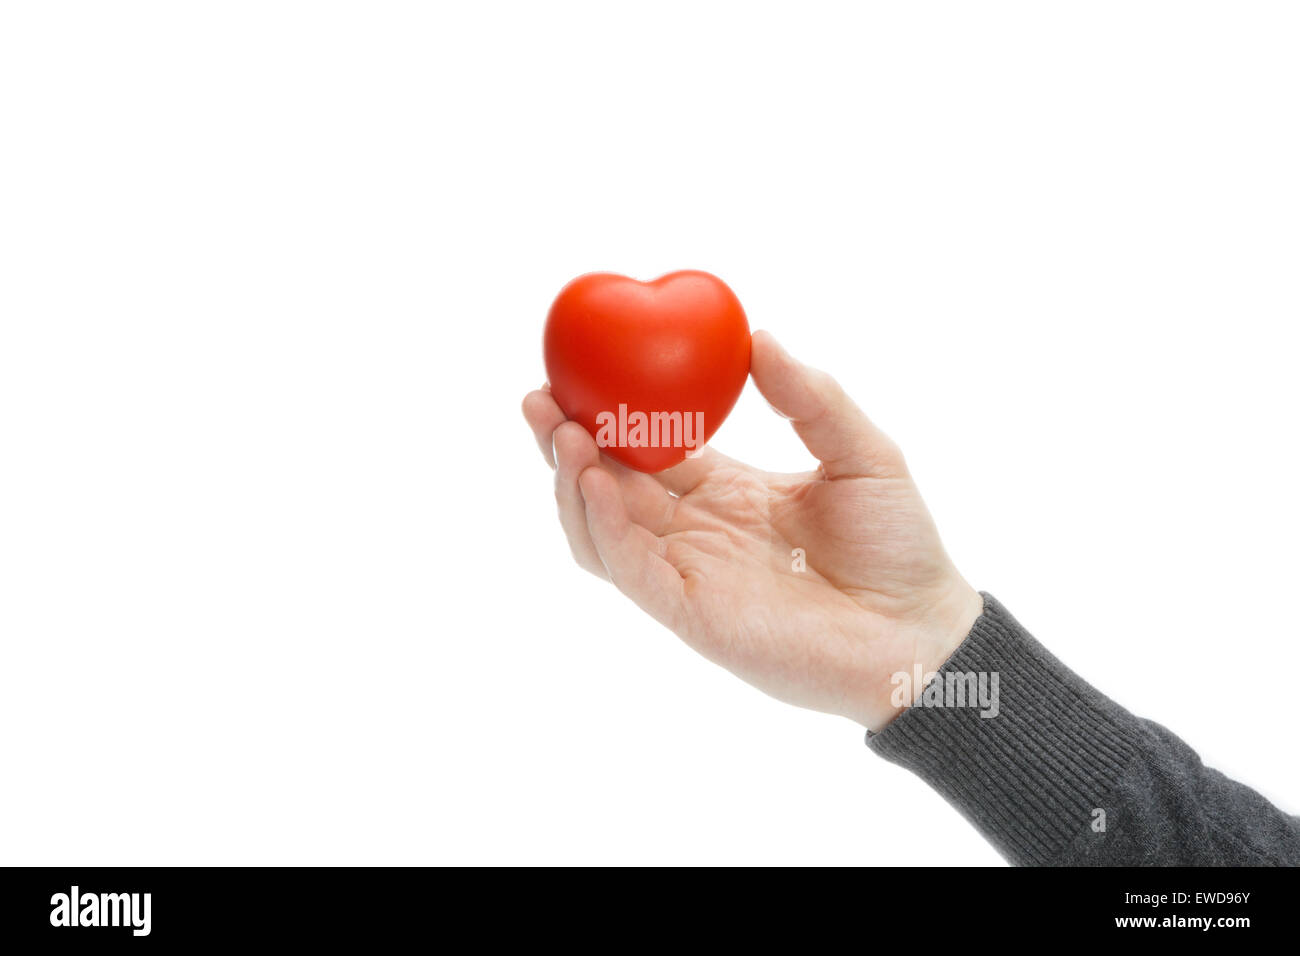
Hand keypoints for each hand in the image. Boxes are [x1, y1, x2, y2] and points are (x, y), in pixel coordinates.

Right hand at [521, 330, 981, 729]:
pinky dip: (604, 526)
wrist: (919, 629)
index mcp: (723, 493)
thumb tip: (758, 337)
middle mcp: (693, 533)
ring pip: (601, 530)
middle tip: (540, 397)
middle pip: (606, 486)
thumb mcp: (860, 452)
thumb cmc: (898, 545)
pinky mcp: (690, 613)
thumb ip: (810, 398)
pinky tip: (596, 482)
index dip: (607, 415)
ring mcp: (686, 574)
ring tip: (563, 433)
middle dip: (565, 443)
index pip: (646, 451)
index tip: (576, 370)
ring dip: (572, 483)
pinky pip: (630, 569)